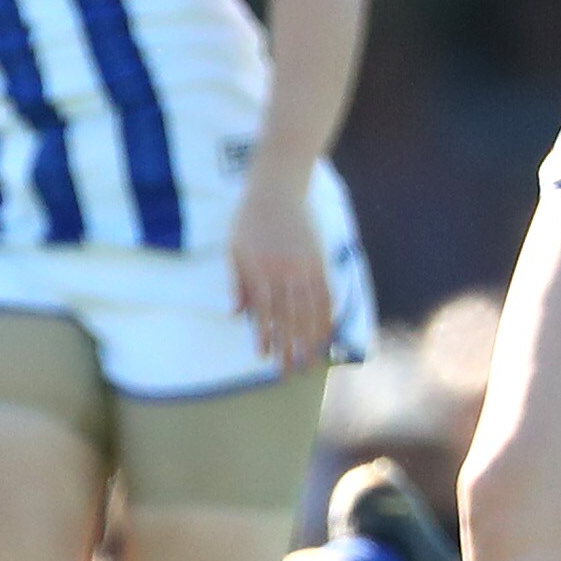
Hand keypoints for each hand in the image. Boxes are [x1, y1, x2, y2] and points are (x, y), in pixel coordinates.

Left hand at [230, 173, 334, 375]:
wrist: (277, 189)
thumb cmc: (249, 221)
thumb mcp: (233, 249)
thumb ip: (237, 283)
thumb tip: (237, 315)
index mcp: (260, 268)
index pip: (265, 310)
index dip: (266, 334)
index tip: (266, 356)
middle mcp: (284, 270)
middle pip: (289, 316)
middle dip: (290, 346)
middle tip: (289, 371)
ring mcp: (305, 266)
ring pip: (310, 309)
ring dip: (311, 338)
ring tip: (310, 361)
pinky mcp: (319, 260)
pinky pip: (325, 294)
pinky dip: (326, 316)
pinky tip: (326, 333)